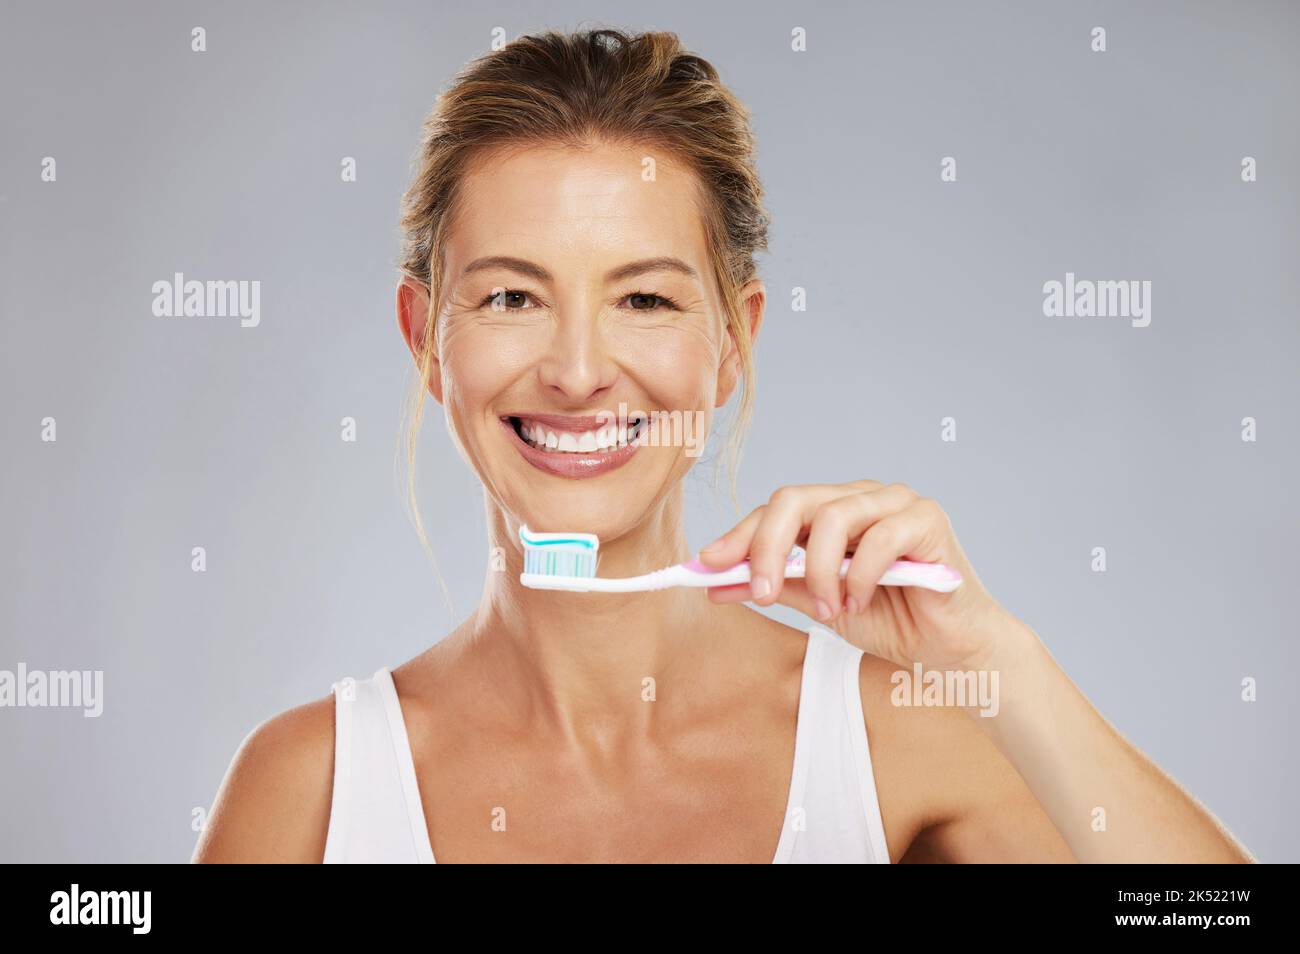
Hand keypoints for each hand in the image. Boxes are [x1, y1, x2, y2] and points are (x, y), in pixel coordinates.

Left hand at [697, 480, 1020, 670]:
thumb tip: (717, 580)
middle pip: (796, 499)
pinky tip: (860, 602)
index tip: (707, 566)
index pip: (776, 509)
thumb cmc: (890, 620)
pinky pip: (878, 537)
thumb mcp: (819, 604)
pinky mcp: (926, 518)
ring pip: (833, 516)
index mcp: (834, 509)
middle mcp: (862, 496)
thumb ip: (778, 585)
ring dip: (819, 570)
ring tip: (828, 610)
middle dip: (767, 545)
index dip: (740, 535)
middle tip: (762, 591)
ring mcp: (896, 502)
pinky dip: (859, 575)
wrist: (948, 649)